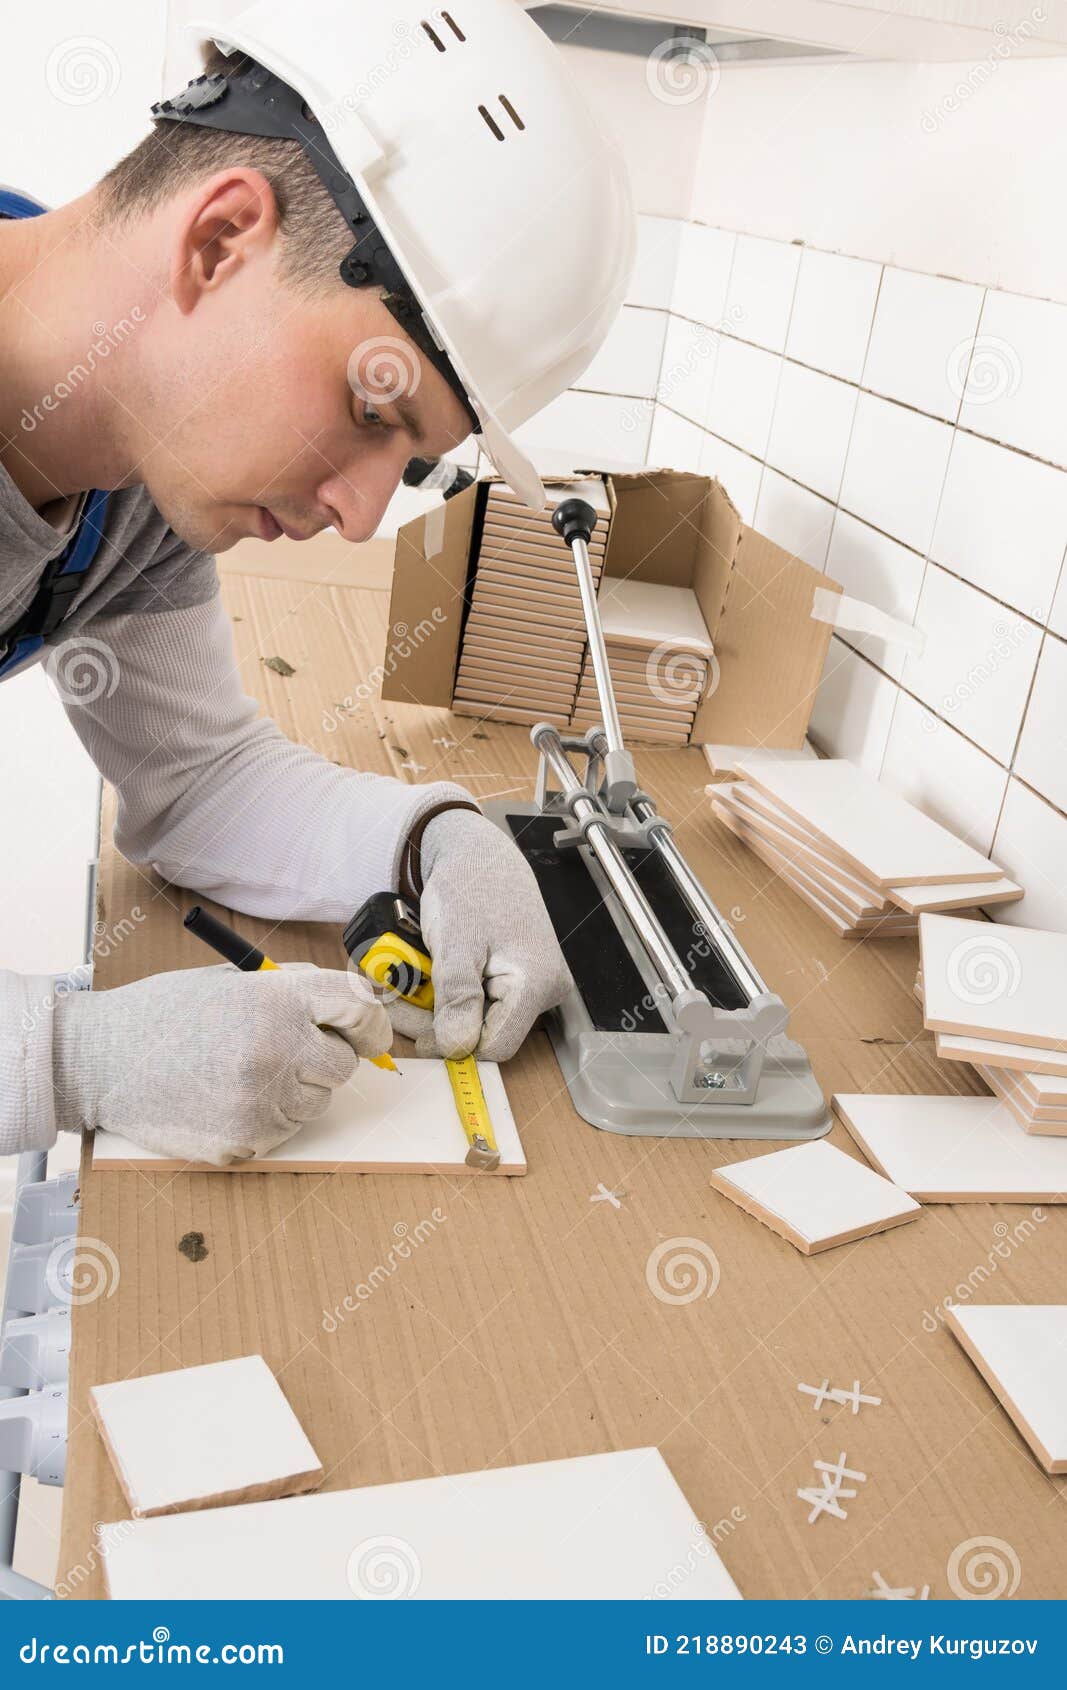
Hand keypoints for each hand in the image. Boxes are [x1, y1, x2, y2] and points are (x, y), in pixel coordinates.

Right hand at [52, 963, 391, 1164]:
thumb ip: (295, 989)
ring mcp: (262, 1098)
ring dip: (292, 1092)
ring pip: (316, 1103)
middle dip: (321, 1059)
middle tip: (278, 1052)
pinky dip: (266, 1120)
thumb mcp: (234, 980)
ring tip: (239, 1074)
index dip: (373, 1025)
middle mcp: (277, 1047)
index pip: (359, 1010)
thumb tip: (356, 1005)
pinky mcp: (247, 1139)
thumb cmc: (168, 1015)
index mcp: (276, 998)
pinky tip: (224, 1099)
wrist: (102, 1059)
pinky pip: (285, 1132)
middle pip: (342, 1065)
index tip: (372, 1036)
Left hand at [387, 810, 570, 1060]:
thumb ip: (457, 998)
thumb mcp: (455, 942)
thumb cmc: (472, 885)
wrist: (479, 853)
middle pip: (487, 1033)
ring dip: (440, 1008)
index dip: (452, 1044)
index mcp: (536, 983)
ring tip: (407, 984)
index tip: (414, 1028)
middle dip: (438, 1022)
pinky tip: (430, 978)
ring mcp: (535, 983)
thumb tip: (456, 1047)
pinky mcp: (521, 978)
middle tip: (398, 1000)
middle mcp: (546, 989)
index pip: (495, 1046)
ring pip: (481, 1018)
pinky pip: (484, 1000)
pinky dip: (452, 993)